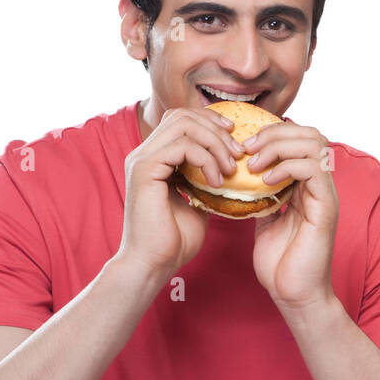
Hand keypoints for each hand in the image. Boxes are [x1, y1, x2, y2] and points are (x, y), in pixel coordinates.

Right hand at [118, 106, 244, 280]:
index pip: (182, 119)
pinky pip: (182, 146)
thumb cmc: (174, 239)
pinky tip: (215, 181)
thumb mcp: (198, 200)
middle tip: (237, 154)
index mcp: (155, 157)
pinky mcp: (144, 170)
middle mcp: (144, 153)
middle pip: (183, 115)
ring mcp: (141, 159)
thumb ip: (207, 178)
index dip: (210, 121)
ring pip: (184, 124)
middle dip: (216, 129)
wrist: (154, 265)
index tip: (234, 137)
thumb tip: (232, 165)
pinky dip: (205, 159)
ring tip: (229, 169)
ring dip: (215, 143)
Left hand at [242, 120, 338, 308]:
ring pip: (313, 144)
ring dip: (279, 147)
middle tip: (247, 148)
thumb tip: (242, 177)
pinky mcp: (326, 207)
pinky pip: (312, 170)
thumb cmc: (280, 263)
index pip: (300, 138)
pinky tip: (266, 182)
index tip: (244, 146)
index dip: (273, 133)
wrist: (293, 295)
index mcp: (307, 185)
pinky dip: (287, 167)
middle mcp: (320, 185)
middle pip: (310, 133)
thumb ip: (261, 196)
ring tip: (255, 164)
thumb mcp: (264, 220)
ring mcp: (325, 194)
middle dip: (275, 133)